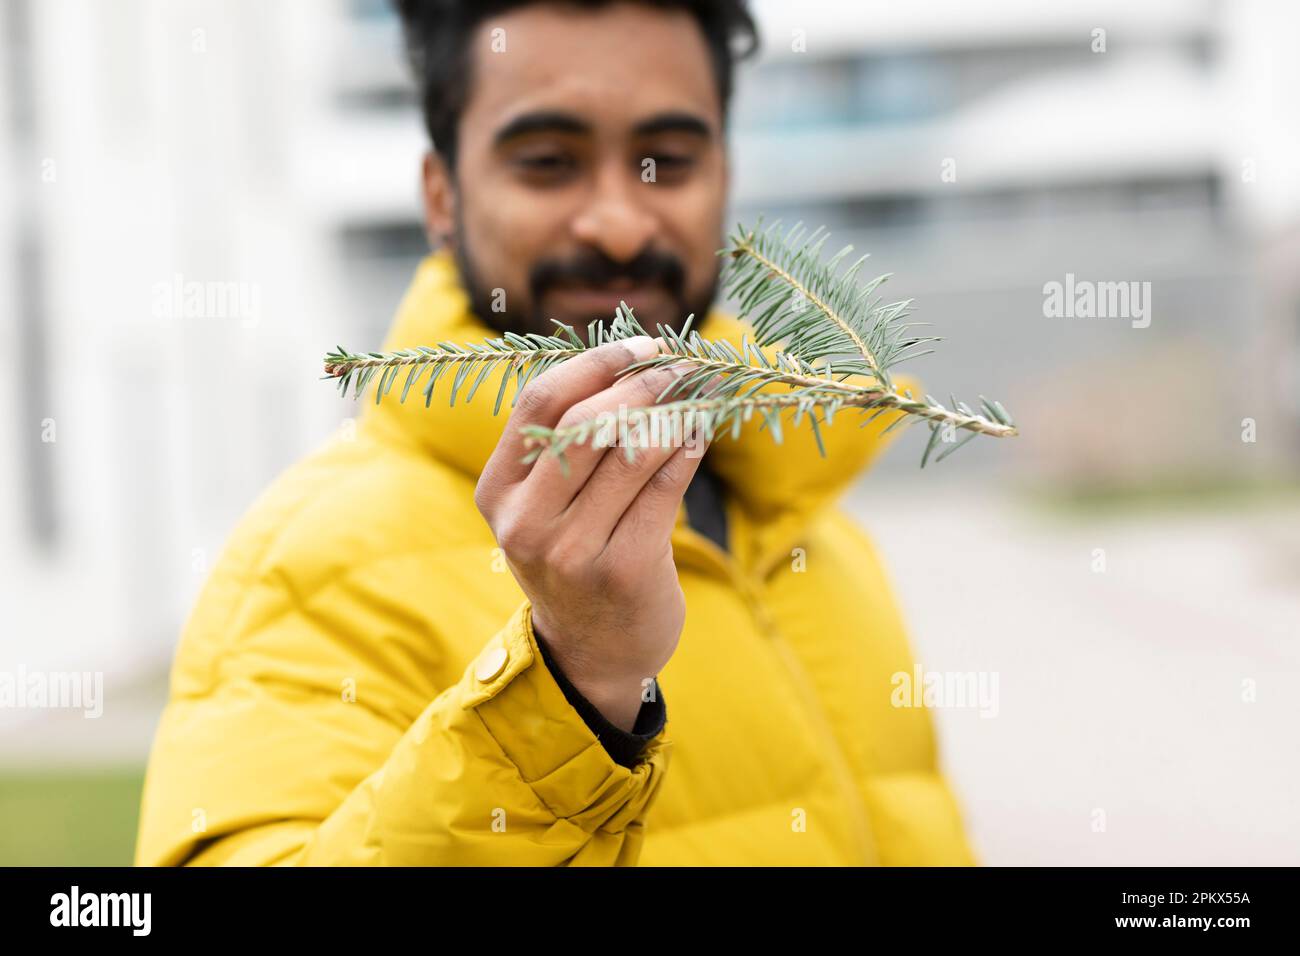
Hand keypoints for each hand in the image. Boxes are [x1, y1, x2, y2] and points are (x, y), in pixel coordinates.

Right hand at [474, 336, 707, 731]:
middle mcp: (525, 520)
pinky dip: (687, 451)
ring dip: (674, 412)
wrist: (592, 652)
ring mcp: (571, 549)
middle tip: (682, 366)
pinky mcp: (622, 568)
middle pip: (587, 422)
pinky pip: (664, 488)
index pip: (540, 403)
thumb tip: (633, 359)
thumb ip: (566, 441)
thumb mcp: (545, 505)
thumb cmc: (574, 556)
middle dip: (642, 384)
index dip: (595, 363)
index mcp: (497, 491)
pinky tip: (699, 435)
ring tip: (698, 395)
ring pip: (632, 452)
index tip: (642, 345)